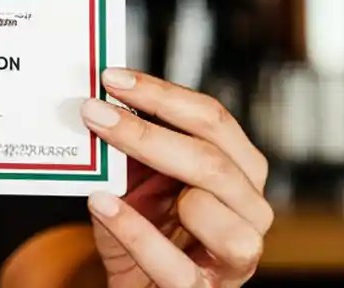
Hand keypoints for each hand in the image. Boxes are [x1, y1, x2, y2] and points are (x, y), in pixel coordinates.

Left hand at [79, 69, 272, 287]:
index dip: (163, 95)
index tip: (113, 79)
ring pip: (211, 208)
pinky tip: (102, 204)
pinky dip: (134, 231)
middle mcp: (249, 208)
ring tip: (110, 176)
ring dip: (158, 183)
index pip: (213, 120)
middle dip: (145, 131)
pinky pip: (174, 263)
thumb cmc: (148, 230)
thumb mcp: (139, 181)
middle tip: (94, 112)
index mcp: (240, 171)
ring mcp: (236, 254)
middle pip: (211, 158)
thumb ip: (130, 147)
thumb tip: (100, 104)